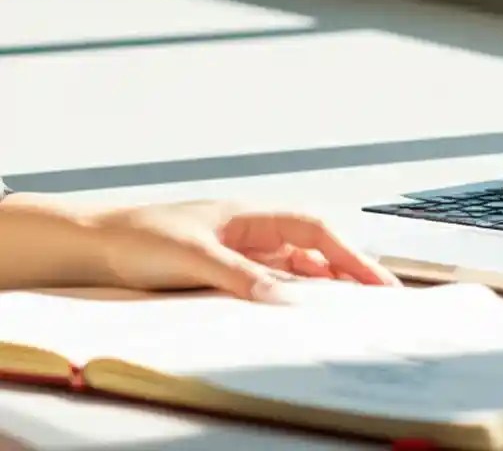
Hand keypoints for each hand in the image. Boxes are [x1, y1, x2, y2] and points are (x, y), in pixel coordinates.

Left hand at [91, 200, 400, 301]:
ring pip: (299, 267)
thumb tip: (286, 299)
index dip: (348, 254)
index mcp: (251, 215)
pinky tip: (305, 313)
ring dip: (327, 285)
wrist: (93, 243)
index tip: (374, 280)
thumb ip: (240, 276)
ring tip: (355, 309)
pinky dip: (296, 296)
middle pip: (316, 249)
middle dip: (351, 270)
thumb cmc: (138, 236)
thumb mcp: (192, 256)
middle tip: (383, 298)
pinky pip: (274, 284)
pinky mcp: (228, 273)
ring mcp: (243, 253)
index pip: (315, 230)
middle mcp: (253, 232)